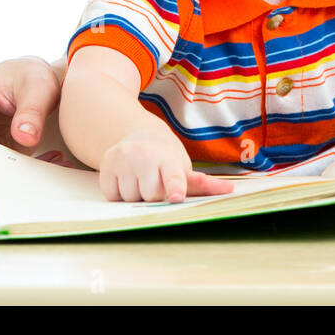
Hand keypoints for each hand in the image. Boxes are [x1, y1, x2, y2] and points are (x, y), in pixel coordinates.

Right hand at [100, 127, 236, 202]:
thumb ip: (201, 183)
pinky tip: (126, 180)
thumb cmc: (165, 156)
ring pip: (130, 199)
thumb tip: (229, 191)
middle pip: (150, 196)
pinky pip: (112, 196)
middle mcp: (143, 156)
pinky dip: (119, 195)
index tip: (176, 197)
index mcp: (167, 157)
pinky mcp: (105, 167)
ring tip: (141, 179)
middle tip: (156, 181)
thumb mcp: (183, 165)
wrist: (136, 134)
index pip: (172, 175)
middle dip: (155, 196)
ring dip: (136, 197)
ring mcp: (122, 160)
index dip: (174, 187)